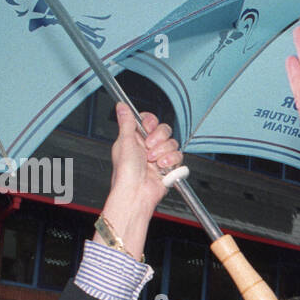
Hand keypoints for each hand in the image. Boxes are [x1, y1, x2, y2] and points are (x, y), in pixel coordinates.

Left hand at [98, 103, 180, 258]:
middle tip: (149, 146)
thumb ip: (127, 122)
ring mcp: (159, 156)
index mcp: (135, 138)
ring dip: (163, 151)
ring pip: (172, 143)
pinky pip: (178, 156)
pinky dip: (170, 161)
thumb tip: (121, 107)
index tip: (147, 126)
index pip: (148, 121)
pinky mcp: (169, 166)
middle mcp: (148, 146)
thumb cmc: (126, 172)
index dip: (151, 121)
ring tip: (153, 161)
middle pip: (164, 129)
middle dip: (158, 138)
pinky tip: (161, 167)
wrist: (136, 192)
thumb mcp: (125, 142)